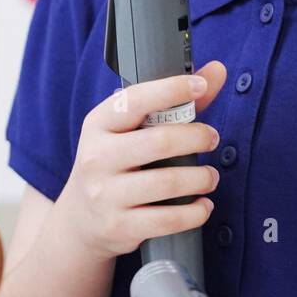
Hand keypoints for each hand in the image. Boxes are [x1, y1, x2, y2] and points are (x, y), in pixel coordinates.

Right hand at [59, 60, 227, 261]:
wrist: (80, 221)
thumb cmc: (116, 164)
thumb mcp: (131, 130)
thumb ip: (174, 102)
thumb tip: (217, 70)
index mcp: (98, 124)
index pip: (135, 100)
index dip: (171, 90)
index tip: (200, 85)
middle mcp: (97, 157)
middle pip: (160, 141)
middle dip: (198, 137)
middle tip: (213, 138)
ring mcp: (105, 195)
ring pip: (168, 182)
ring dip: (201, 178)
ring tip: (210, 177)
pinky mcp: (119, 226)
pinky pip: (168, 220)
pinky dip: (195, 212)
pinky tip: (203, 205)